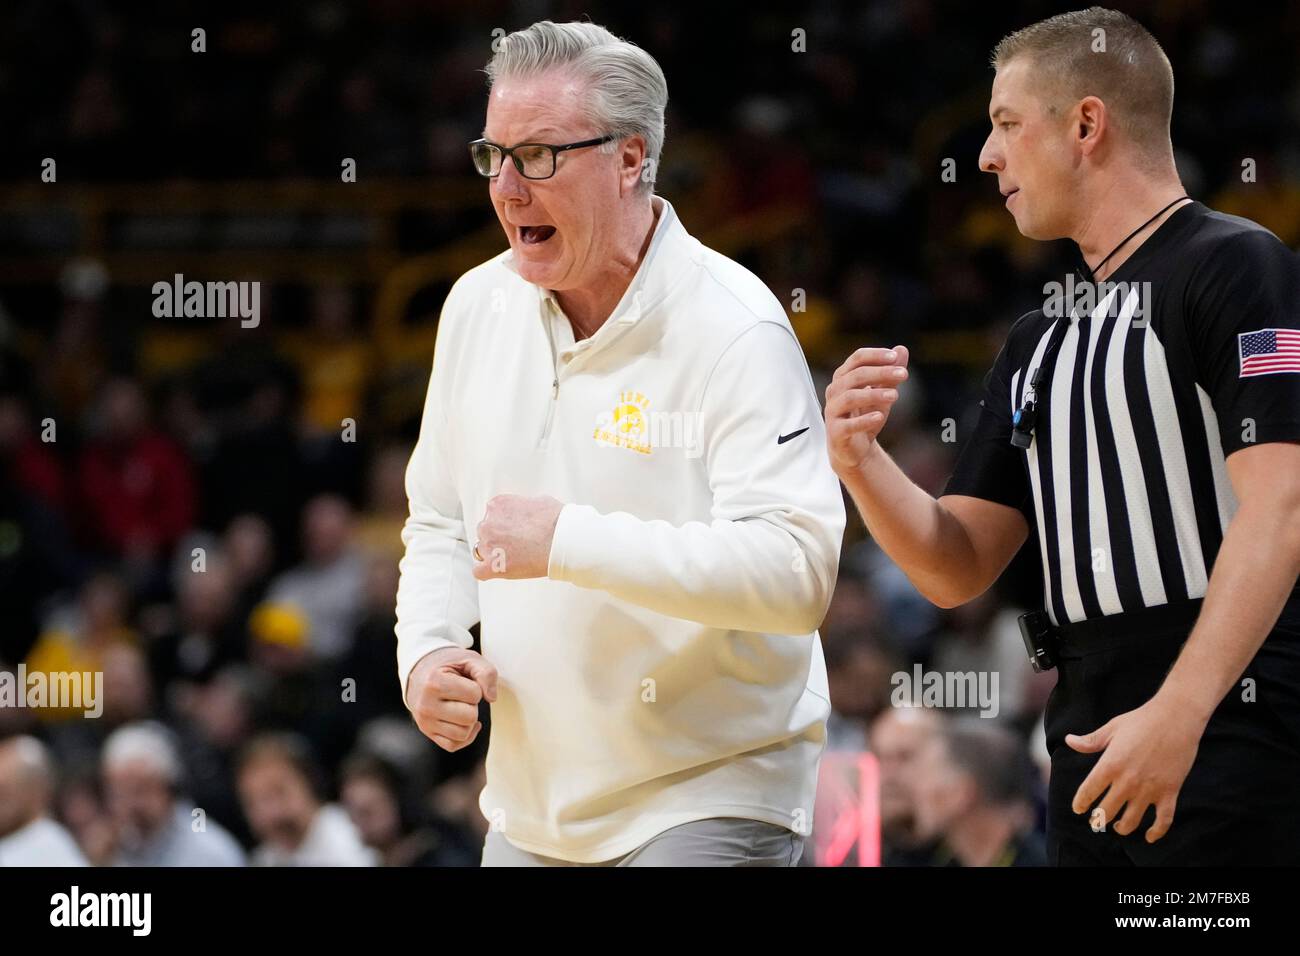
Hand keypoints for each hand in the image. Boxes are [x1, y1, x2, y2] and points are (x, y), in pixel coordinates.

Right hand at [407, 646, 497, 751]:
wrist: (420, 672)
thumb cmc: (447, 666)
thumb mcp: (468, 658)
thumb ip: (486, 672)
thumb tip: (491, 698)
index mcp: (434, 683)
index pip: (474, 694)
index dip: (476, 688)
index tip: (465, 682)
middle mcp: (426, 705)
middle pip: (469, 717)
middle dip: (473, 705)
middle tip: (463, 695)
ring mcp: (425, 721)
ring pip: (463, 733)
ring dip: (469, 720)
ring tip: (460, 705)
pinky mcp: (427, 732)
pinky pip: (453, 745)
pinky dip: (464, 736)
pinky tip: (463, 721)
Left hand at [472, 494, 563, 580]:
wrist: (562, 540)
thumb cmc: (556, 520)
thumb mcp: (537, 501)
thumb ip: (522, 506)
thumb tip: (525, 512)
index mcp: (497, 505)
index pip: (492, 516)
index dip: (505, 525)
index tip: (517, 531)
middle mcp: (488, 523)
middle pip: (486, 532)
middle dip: (499, 538)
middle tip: (518, 544)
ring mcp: (488, 545)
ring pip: (483, 551)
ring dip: (495, 554)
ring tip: (516, 557)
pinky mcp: (493, 565)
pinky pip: (479, 571)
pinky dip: (487, 572)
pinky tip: (499, 570)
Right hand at [824, 345, 909, 475]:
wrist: (854, 449)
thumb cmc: (865, 415)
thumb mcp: (883, 393)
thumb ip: (891, 374)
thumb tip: (902, 349)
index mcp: (844, 378)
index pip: (857, 359)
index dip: (875, 355)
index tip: (895, 357)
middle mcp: (835, 392)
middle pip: (855, 376)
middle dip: (881, 373)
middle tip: (904, 374)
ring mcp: (833, 412)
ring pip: (850, 397)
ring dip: (874, 394)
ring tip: (895, 395)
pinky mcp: (836, 433)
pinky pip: (848, 425)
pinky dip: (864, 420)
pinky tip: (879, 416)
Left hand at [1067, 693, 1206, 842]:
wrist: (1176, 718)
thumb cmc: (1141, 720)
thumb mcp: (1111, 729)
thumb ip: (1090, 741)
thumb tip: (1069, 741)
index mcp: (1110, 764)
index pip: (1088, 791)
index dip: (1081, 803)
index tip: (1078, 809)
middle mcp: (1128, 781)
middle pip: (1107, 810)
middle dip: (1098, 818)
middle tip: (1096, 821)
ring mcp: (1150, 789)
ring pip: (1131, 820)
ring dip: (1122, 827)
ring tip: (1117, 826)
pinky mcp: (1170, 792)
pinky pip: (1163, 820)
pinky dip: (1157, 832)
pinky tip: (1149, 837)